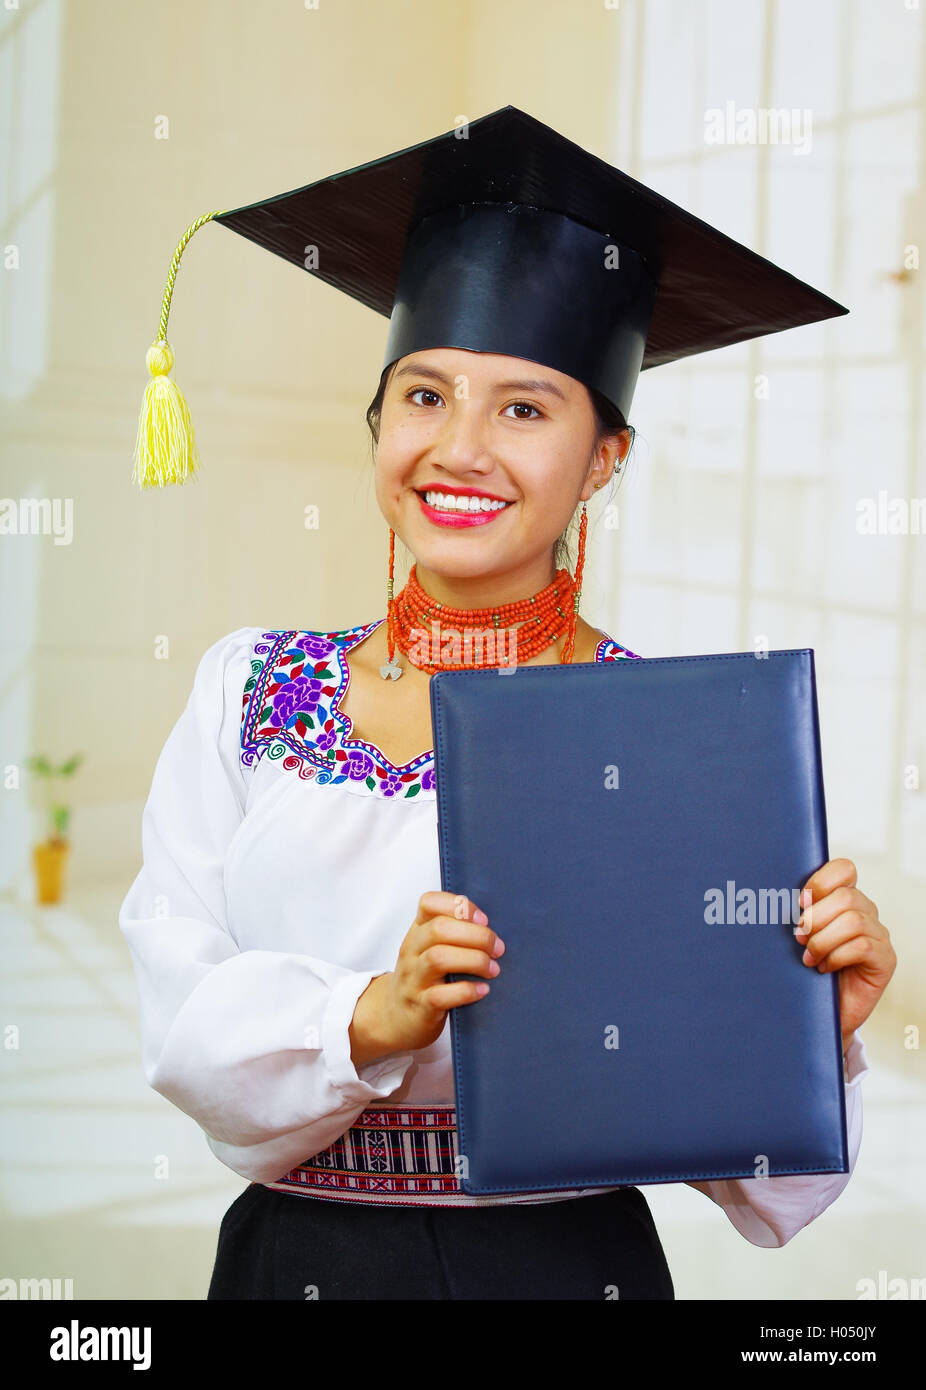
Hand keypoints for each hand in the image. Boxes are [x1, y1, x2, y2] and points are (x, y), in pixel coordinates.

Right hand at [349, 892, 503, 1066]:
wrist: (395, 1018)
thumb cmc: (424, 978)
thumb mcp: (430, 948)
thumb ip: (453, 934)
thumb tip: (492, 929)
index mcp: (417, 931)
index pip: (429, 902)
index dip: (459, 905)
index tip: (483, 920)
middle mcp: (412, 951)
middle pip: (439, 929)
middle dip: (476, 936)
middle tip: (498, 949)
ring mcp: (413, 979)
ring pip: (439, 958)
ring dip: (474, 961)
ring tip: (493, 970)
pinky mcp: (420, 1006)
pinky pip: (440, 996)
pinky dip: (466, 991)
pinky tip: (483, 991)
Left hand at [794, 857, 895, 1053]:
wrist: (817, 1013)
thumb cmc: (802, 970)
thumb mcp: (796, 935)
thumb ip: (794, 912)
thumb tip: (765, 892)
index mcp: (845, 899)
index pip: (844, 869)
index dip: (820, 881)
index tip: (799, 902)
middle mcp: (867, 913)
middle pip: (846, 897)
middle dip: (816, 918)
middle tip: (798, 937)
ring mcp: (879, 936)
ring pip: (853, 921)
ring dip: (823, 940)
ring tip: (808, 956)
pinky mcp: (885, 960)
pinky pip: (862, 946)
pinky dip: (836, 956)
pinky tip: (823, 967)